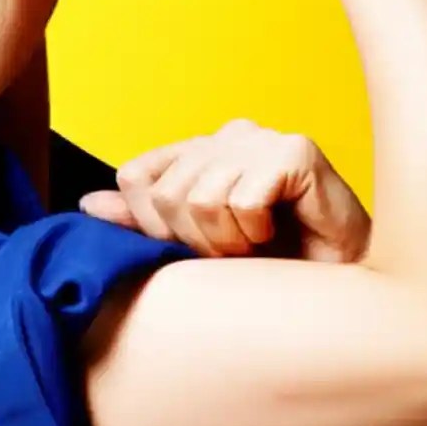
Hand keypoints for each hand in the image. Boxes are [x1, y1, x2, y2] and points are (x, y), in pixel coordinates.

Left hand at [80, 119, 370, 260]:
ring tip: (258, 244)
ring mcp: (263, 139)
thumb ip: (143, 222)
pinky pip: (242, 200)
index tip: (197, 247)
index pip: (136, 176)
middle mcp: (229, 135)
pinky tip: (281, 232)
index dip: (155, 226)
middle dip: (194, 240)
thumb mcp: (193, 247)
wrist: (339, 290)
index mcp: (201, 150)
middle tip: (234, 251)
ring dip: (228, 241)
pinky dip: (257, 231)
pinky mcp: (296, 150)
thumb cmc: (270, 270)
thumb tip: (87, 203)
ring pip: (201, 198)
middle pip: (164, 192)